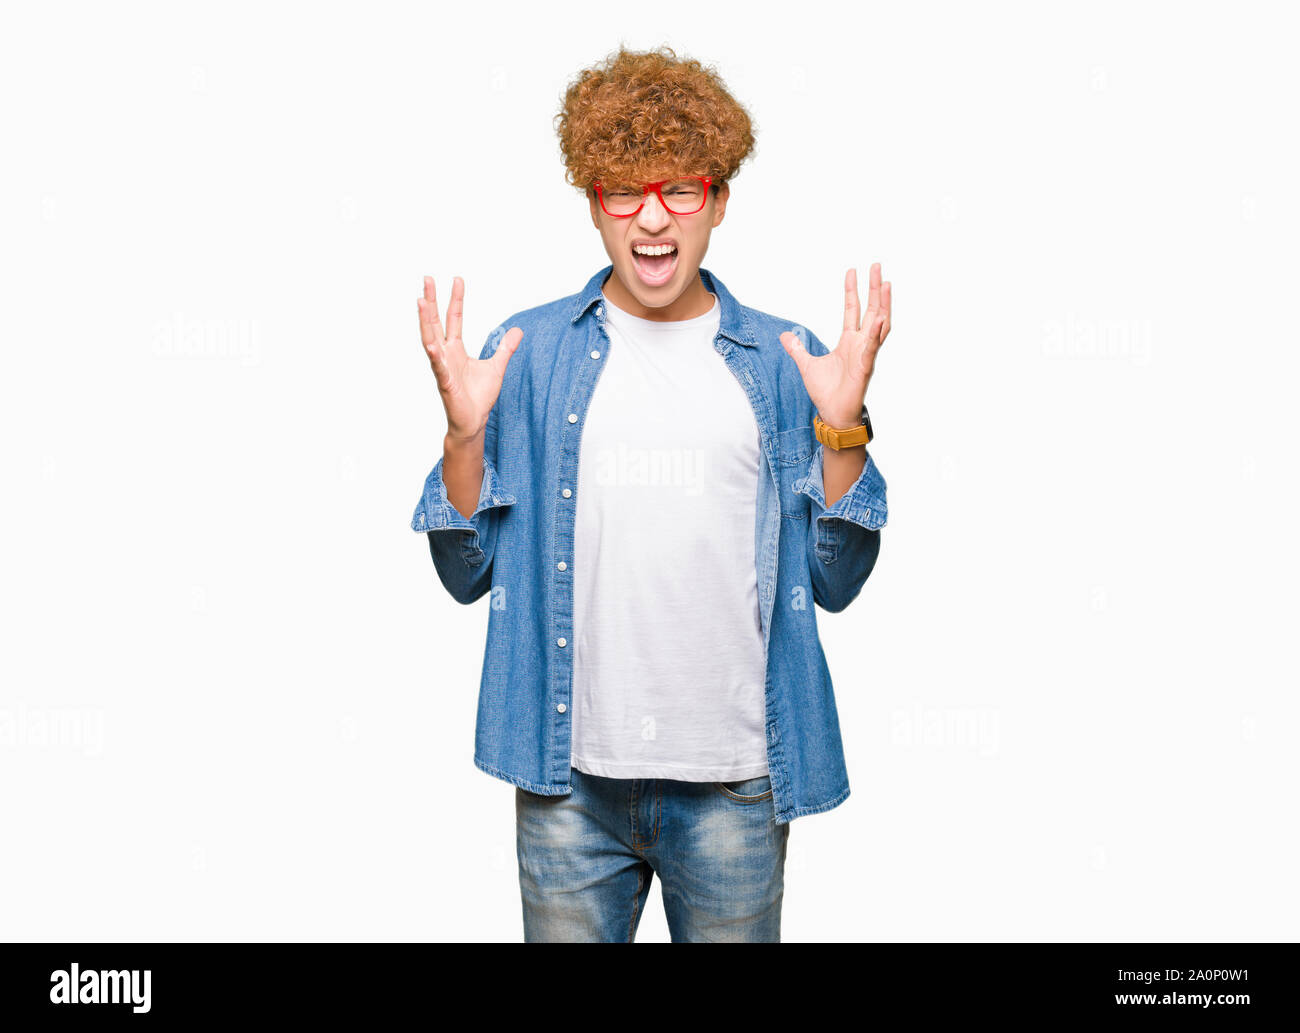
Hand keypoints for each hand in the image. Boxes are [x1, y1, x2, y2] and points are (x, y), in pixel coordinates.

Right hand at [418, 276, 521, 440]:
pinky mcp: (445, 384)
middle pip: (436, 322)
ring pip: (431, 340)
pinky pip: (439, 368)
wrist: (473, 421)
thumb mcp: (496, 366)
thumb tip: (518, 330)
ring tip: (421, 301)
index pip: (454, 318)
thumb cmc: (479, 396)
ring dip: (425, 321)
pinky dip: (435, 356)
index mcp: (456, 349)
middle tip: (427, 278)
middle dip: (432, 301)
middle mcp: (446, 355)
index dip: (456, 299)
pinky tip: (432, 343)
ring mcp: (443, 368)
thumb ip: (505, 348)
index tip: (457, 279)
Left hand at [780, 263, 891, 428]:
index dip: (852, 291)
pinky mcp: (865, 367)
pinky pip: (872, 347)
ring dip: (883, 304)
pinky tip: (880, 318)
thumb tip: (785, 335)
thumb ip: (798, 348)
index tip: (852, 271)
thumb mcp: (807, 365)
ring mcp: (866, 354)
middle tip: (876, 266)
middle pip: (871, 310)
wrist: (834, 415)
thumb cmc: (827, 392)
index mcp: (849, 341)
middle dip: (874, 288)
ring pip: (879, 324)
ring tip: (886, 283)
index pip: (852, 309)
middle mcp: (861, 344)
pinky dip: (875, 334)